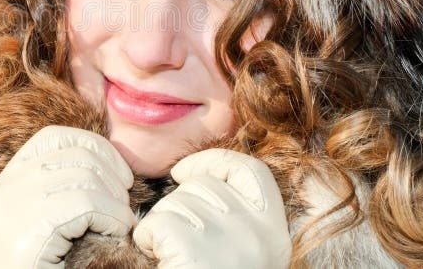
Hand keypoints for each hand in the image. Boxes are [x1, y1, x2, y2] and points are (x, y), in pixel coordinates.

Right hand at [0, 126, 136, 267]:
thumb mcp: (45, 222)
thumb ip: (61, 189)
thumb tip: (111, 162)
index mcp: (5, 183)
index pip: (53, 138)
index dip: (94, 147)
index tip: (118, 175)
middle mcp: (4, 189)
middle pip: (74, 154)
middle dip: (112, 175)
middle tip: (123, 205)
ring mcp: (12, 208)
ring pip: (85, 177)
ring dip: (115, 201)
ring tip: (119, 223)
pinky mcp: (28, 230)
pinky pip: (87, 204)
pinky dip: (112, 216)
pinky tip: (114, 233)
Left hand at [133, 149, 290, 268]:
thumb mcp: (240, 250)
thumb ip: (233, 216)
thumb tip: (191, 173)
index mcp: (275, 236)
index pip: (252, 172)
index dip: (215, 163)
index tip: (185, 173)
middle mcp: (259, 235)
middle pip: (203, 186)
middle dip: (178, 207)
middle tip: (182, 248)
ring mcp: (229, 241)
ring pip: (174, 203)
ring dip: (162, 227)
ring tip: (176, 261)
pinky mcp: (194, 251)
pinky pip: (155, 224)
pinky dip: (148, 241)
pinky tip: (163, 264)